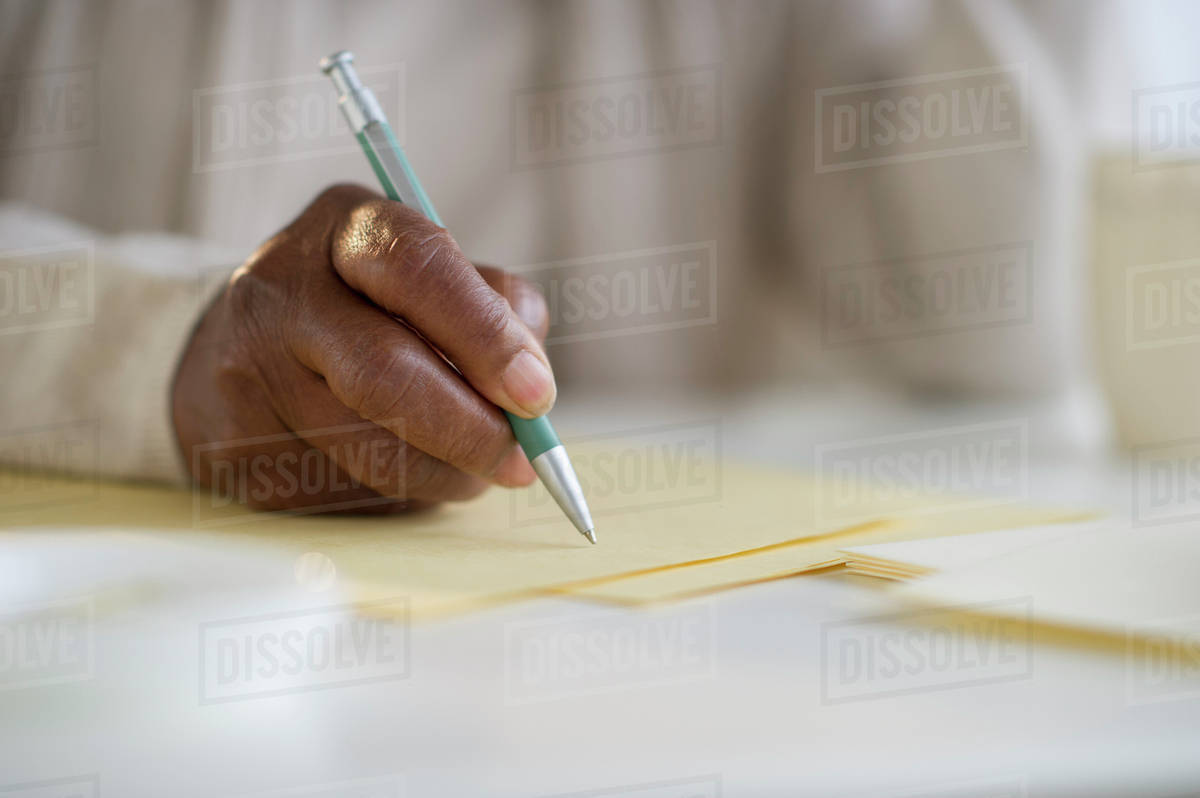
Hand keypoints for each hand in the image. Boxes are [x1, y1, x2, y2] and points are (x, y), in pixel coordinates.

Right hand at [172, 184, 553, 513]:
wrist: (235, 350)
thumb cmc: (367, 307)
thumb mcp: (430, 275)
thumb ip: (491, 306)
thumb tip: (529, 379)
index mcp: (345, 227)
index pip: (418, 269)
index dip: (485, 336)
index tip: (536, 394)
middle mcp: (281, 290)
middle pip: (384, 372)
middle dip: (470, 429)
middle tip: (522, 461)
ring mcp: (247, 373)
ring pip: (370, 450)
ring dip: (446, 474)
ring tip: (476, 469)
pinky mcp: (238, 450)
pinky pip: (345, 492)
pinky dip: (402, 493)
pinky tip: (406, 469)